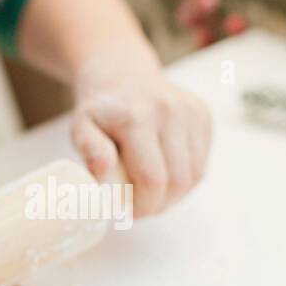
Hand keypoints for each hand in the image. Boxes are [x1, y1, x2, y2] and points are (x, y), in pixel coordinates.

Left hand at [69, 46, 212, 216]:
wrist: (121, 73)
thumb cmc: (100, 110)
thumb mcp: (81, 128)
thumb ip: (91, 151)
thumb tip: (105, 173)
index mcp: (136, 117)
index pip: (152, 179)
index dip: (144, 206)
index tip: (129, 212)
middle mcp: (170, 111)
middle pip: (177, 181)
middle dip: (159, 205)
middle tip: (141, 207)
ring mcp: (191, 111)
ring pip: (194, 176)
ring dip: (174, 195)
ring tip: (152, 192)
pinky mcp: (203, 115)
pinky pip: (201, 163)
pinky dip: (185, 179)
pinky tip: (165, 173)